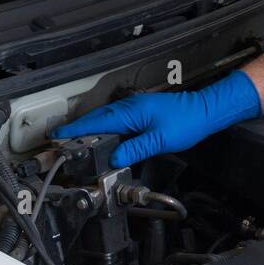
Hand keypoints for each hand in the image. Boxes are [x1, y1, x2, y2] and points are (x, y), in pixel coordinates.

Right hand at [51, 70, 261, 166]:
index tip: (58, 135)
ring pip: (107, 118)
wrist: (206, 111)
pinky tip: (104, 137)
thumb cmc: (187, 122)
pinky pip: (117, 119)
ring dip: (91, 128)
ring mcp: (136, 108)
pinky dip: (105, 127)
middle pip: (98, 119)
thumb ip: (135, 149)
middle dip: (78, 129)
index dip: (76, 129)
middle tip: (61, 140)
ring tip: (76, 140)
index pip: (98, 122)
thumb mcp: (160, 140)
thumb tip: (114, 158)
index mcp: (132, 111)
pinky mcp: (142, 112)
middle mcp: (131, 107)